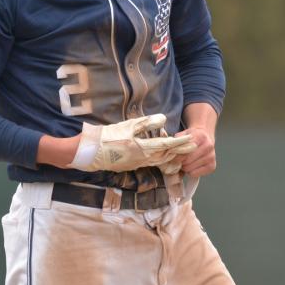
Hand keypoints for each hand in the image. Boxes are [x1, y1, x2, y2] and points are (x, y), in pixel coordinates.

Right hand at [68, 114, 194, 171]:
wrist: (90, 153)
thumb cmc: (107, 137)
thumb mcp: (127, 126)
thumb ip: (146, 123)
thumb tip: (163, 119)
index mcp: (143, 148)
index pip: (167, 146)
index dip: (181, 142)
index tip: (192, 139)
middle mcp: (143, 159)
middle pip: (167, 156)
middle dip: (181, 151)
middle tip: (193, 147)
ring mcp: (137, 163)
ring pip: (160, 161)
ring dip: (172, 156)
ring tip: (181, 152)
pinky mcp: (132, 165)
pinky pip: (151, 163)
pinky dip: (161, 159)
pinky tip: (161, 155)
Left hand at [171, 126, 216, 177]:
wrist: (205, 137)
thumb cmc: (192, 137)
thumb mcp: (183, 134)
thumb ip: (177, 141)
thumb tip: (170, 151)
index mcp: (200, 137)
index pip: (186, 150)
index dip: (178, 155)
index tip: (173, 157)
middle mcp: (208, 146)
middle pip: (188, 161)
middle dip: (180, 162)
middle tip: (178, 160)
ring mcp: (211, 157)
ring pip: (191, 168)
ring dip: (185, 167)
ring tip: (185, 162)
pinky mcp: (212, 166)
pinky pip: (196, 174)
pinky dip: (190, 172)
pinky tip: (191, 166)